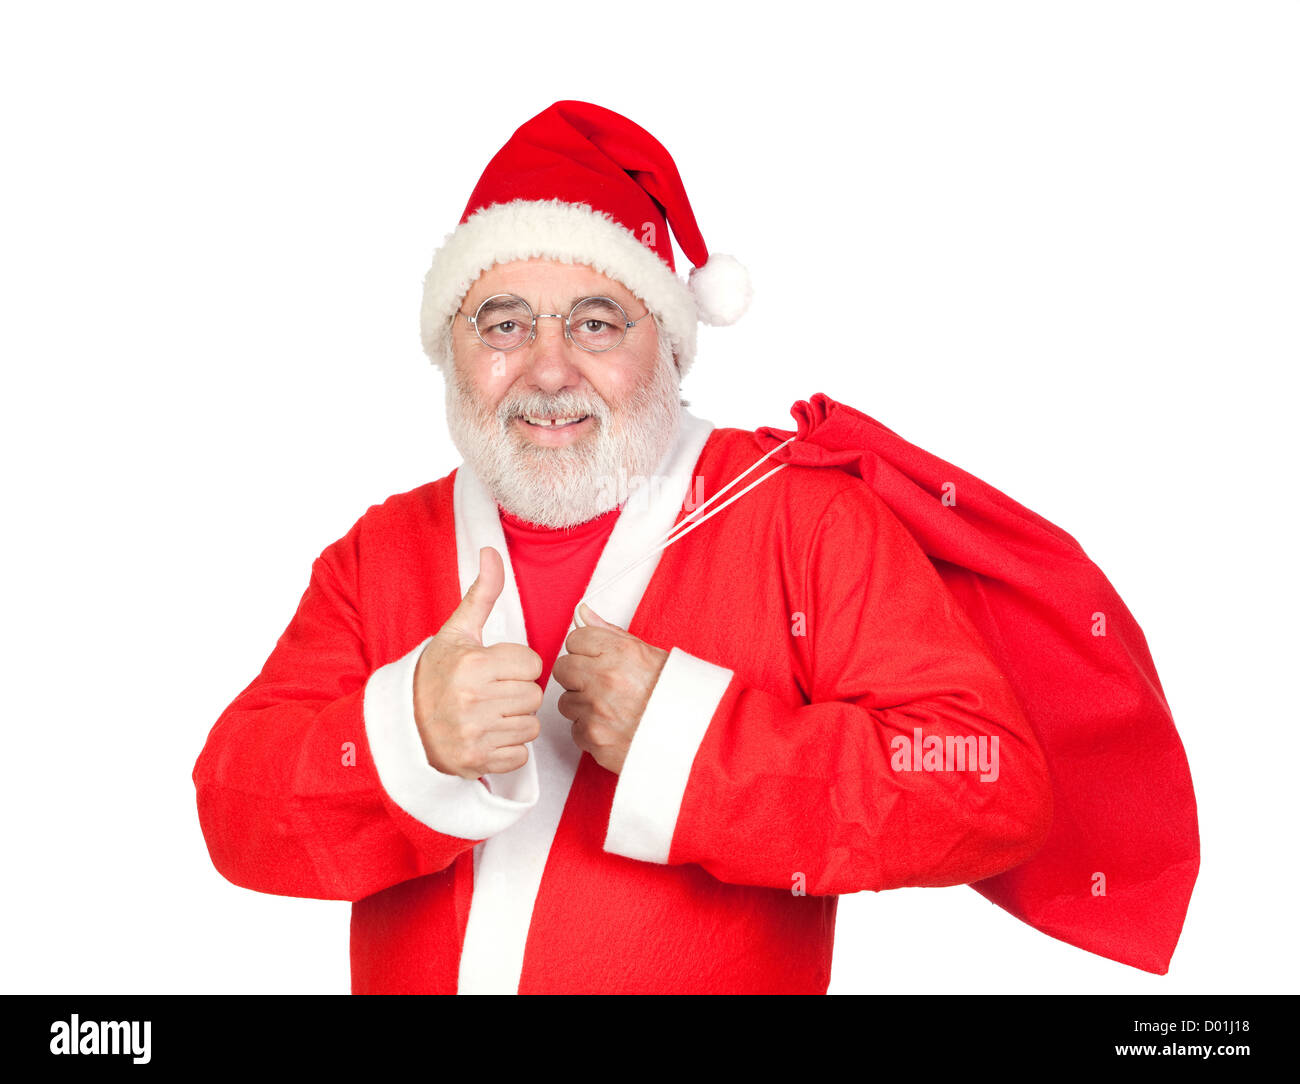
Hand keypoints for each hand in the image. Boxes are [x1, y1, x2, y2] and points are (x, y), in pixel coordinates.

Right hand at [414, 546, 543, 778]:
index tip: (497, 669)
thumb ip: (481, 594)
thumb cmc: (435, 674)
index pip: (532, 664)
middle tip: (493, 692)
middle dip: (518, 693)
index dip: (518, 665)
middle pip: (533, 696)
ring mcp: (474, 734)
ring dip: (516, 721)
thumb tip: (492, 551)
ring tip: (490, 713)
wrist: (401, 724)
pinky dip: (509, 748)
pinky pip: (521, 754)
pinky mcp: (476, 763)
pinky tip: (487, 735)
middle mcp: (473, 701)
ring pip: (531, 726)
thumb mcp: (457, 631)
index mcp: (472, 665)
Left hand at [553, 603, 668, 775]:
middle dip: (578, 676)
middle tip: (601, 685)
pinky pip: (576, 730)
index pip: (575, 639)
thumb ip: (609, 633)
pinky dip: (591, 731)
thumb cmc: (677, 695)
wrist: (697, 737)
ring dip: (583, 705)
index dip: (586, 650)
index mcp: (621, 653)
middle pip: (563, 668)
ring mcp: (597, 710)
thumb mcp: (650, 654)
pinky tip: (614, 728)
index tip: (599, 660)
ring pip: (566, 702)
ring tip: (612, 708)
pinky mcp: (594, 738)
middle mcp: (606, 679)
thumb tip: (582, 612)